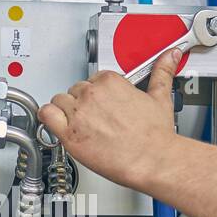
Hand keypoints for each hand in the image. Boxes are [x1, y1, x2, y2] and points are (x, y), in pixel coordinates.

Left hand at [39, 48, 181, 190]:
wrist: (152, 160)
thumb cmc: (155, 135)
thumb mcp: (160, 97)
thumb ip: (162, 72)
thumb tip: (170, 56)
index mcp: (110, 81)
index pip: (92, 80)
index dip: (96, 94)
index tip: (102, 105)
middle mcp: (91, 94)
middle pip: (75, 91)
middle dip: (82, 103)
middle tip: (94, 118)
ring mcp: (79, 113)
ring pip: (59, 101)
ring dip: (66, 111)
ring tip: (79, 123)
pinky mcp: (69, 134)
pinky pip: (46, 116)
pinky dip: (48, 118)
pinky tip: (58, 123)